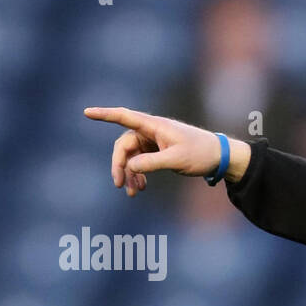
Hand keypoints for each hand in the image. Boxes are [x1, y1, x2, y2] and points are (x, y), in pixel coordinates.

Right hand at [82, 107, 248, 194]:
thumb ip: (152, 163)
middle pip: (125, 145)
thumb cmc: (200, 153)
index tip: (87, 112)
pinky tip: (141, 188)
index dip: (105, 115)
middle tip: (119, 185)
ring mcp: (153, 141)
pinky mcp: (157, 150)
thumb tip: (130, 167)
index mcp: (155, 126)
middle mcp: (151, 131)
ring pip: (132, 156)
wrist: (218, 157)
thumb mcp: (176, 160)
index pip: (125, 117)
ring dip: (130, 174)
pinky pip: (141, 162)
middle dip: (120, 165)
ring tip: (133, 192)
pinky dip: (139, 174)